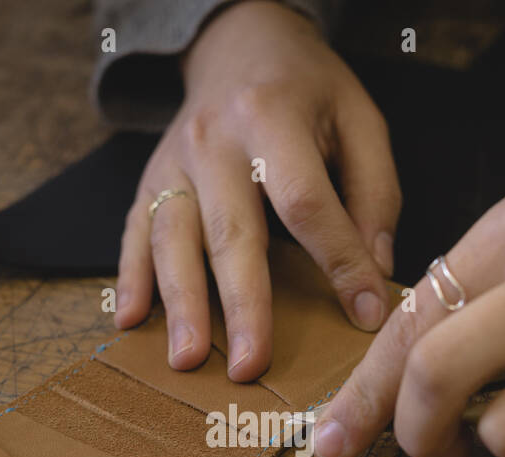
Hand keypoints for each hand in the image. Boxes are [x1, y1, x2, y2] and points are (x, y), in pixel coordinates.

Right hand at [114, 0, 399, 380]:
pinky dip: (130, 279)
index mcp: (272, 117)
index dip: (338, 262)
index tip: (365, 314)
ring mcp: (173, 162)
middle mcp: (214, 141)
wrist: (237, 42)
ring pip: (172, 239)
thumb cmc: (307, 90)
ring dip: (180, 304)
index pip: (305, 202)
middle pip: (230, 232)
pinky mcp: (149, 180)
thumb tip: (375, 274)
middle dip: (242, 306)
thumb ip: (375, 193)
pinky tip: (130, 322)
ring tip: (188, 360)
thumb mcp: (359, 119)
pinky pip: (134, 233)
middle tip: (251, 366)